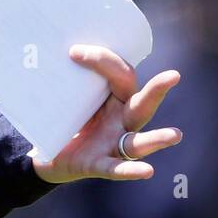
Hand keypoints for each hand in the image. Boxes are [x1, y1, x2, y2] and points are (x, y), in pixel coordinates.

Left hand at [32, 44, 181, 182]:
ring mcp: (114, 145)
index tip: (75, 52)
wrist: (48, 153)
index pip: (122, 76)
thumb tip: (42, 47)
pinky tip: (147, 171)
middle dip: (158, 90)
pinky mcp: (100, 164)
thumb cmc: (65, 118)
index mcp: (116, 99)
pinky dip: (132, 170)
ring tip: (175, 134)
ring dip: (157, 139)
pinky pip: (118, 169)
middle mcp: (122, 121)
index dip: (103, 61)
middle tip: (174, 76)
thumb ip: (65, 78)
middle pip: (142, 104)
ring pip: (140, 141)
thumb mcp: (67, 96)